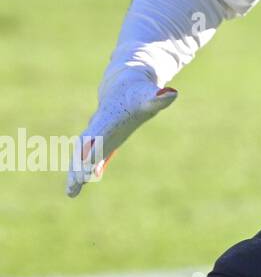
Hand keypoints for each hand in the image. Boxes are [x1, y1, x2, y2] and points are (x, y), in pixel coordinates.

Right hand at [66, 68, 177, 196]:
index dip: (94, 147)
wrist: (122, 86)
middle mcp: (98, 127)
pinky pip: (85, 158)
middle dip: (80, 162)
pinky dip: (79, 171)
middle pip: (85, 146)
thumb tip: (172, 94)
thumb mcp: (150, 95)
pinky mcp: (98, 142)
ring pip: (81, 153)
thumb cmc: (139, 93)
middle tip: (79, 179)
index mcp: (109, 117)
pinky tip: (75, 190)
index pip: (100, 134)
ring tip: (72, 191)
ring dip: (76, 170)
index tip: (88, 161)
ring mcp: (95, 134)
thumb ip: (159, 98)